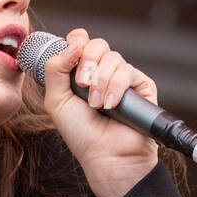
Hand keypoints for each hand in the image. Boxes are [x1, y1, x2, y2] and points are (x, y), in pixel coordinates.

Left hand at [42, 29, 159, 196]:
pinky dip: (116, 87)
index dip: (76, 43)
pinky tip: (112, 106)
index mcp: (81, 73)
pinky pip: (127, 71)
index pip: (80, 41)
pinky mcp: (141, 85)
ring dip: (101, 81)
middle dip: (87, 62)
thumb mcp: (56, 100)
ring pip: (112, 57)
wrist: (105, 155)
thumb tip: (74, 41)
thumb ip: (55, 68)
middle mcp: (102, 72)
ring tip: (97, 105)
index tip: (71, 60)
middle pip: (97, 44)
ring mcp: (122, 78)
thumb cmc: (81, 134)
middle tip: (82, 85)